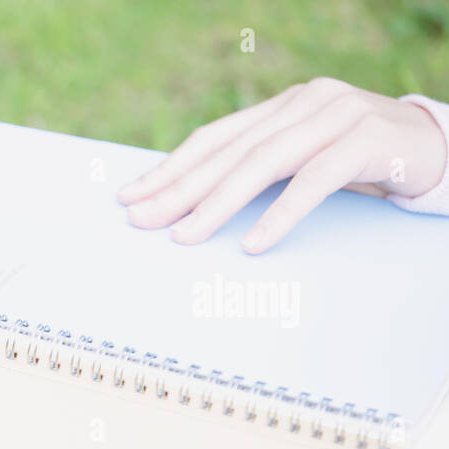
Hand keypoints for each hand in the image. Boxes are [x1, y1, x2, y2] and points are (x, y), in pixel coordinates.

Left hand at [117, 77, 448, 253]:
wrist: (438, 149)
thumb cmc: (360, 161)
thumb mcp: (303, 160)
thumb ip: (258, 170)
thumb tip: (191, 204)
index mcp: (281, 107)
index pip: (214, 139)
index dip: (169, 169)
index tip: (131, 198)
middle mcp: (304, 103)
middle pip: (229, 153)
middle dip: (180, 190)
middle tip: (143, 221)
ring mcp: (337, 117)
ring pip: (264, 164)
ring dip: (218, 204)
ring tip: (184, 236)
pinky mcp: (366, 140)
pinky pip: (314, 181)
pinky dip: (280, 214)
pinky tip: (252, 242)